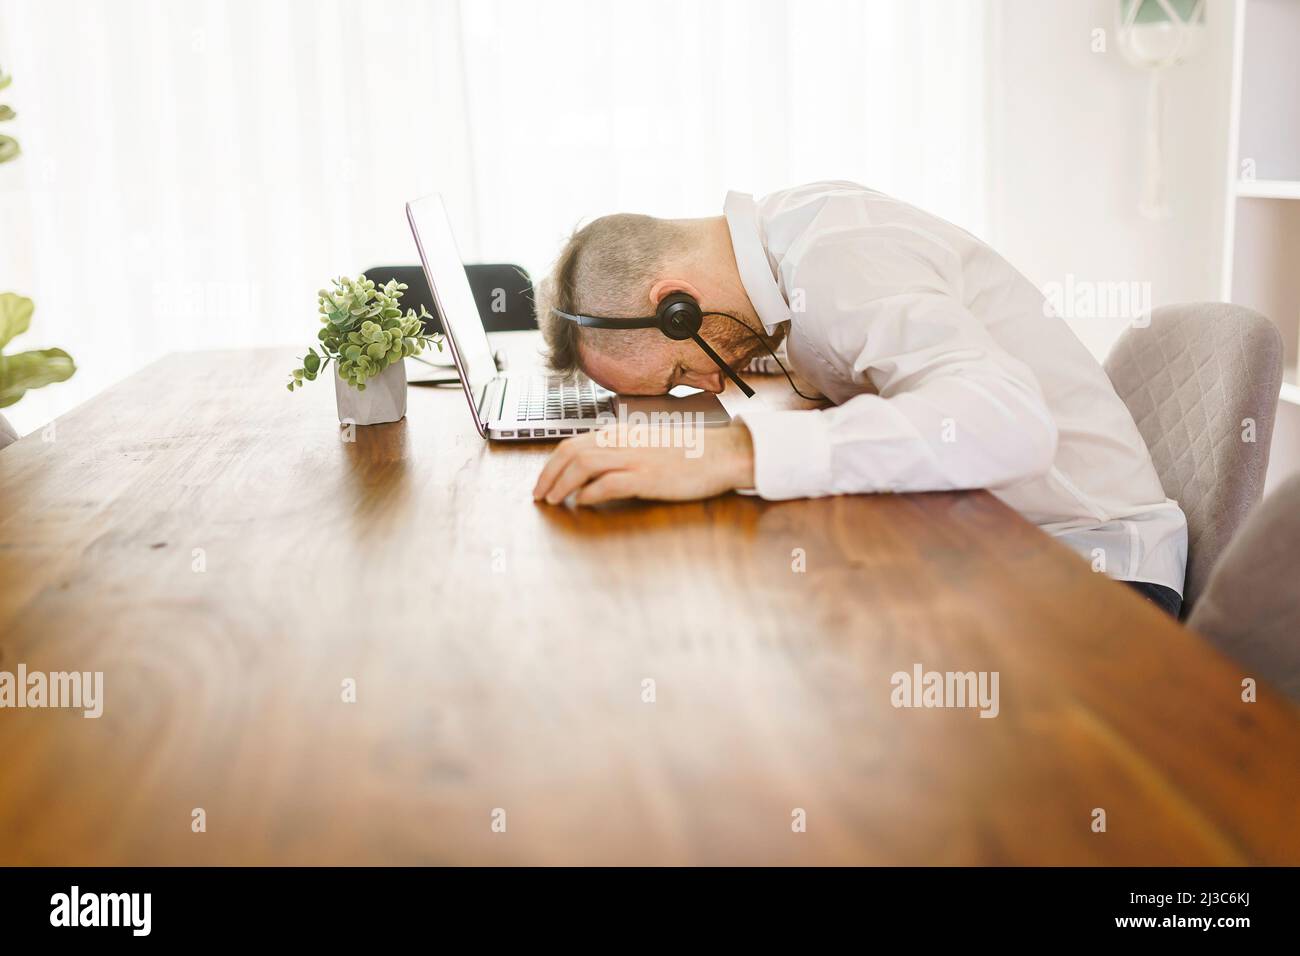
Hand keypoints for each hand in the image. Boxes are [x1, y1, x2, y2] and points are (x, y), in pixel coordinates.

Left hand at [532, 423, 754, 505]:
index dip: (552, 463)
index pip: (574, 443)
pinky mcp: (648, 477)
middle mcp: (624, 442)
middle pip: (572, 452)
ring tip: (553, 500)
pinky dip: (590, 493)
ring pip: (584, 465)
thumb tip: (595, 474)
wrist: (723, 454)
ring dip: (562, 483)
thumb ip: (623, 454)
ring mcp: (636, 459)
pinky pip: (609, 483)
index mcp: (622, 434)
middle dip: (548, 474)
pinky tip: (582, 502)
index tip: (543, 480)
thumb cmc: (689, 454)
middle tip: (539, 494)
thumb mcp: (649, 447)